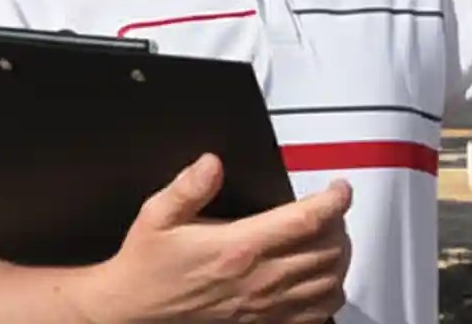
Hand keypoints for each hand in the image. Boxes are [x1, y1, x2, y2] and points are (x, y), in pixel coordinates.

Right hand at [74, 153, 351, 323]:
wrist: (132, 314)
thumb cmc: (147, 265)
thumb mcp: (157, 216)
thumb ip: (187, 186)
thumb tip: (213, 162)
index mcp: (239, 246)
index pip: (307, 220)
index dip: (333, 200)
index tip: (339, 187)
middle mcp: (260, 278)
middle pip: (329, 251)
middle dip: (339, 226)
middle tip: (330, 211)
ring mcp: (266, 307)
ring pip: (330, 283)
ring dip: (339, 259)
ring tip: (330, 240)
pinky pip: (317, 314)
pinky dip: (329, 294)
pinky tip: (320, 278)